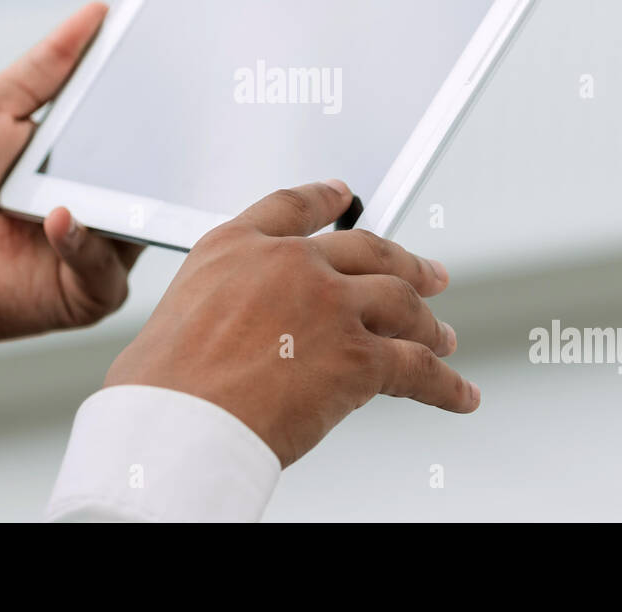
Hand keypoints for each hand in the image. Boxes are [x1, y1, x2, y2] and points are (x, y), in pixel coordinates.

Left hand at [0, 2, 142, 360]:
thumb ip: (46, 65)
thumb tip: (96, 14)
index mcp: (84, 157)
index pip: (137, 127)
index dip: (155, 100)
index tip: (173, 62)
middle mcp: (102, 201)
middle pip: (151, 174)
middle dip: (156, 145)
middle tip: (162, 113)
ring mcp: (100, 248)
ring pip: (141, 221)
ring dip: (121, 195)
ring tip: (95, 173)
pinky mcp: (88, 292)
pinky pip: (107, 267)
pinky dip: (84, 242)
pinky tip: (58, 218)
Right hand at [104, 180, 479, 466]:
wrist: (175, 426)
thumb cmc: (163, 386)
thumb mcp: (181, 313)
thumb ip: (227, 304)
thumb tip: (246, 331)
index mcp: (237, 246)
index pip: (293, 206)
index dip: (327, 198)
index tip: (346, 195)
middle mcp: (289, 263)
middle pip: (366, 249)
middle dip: (404, 263)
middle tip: (426, 275)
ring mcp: (329, 305)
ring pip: (400, 302)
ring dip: (428, 323)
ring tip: (441, 337)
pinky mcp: (358, 356)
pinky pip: (417, 368)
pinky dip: (445, 384)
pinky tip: (459, 392)